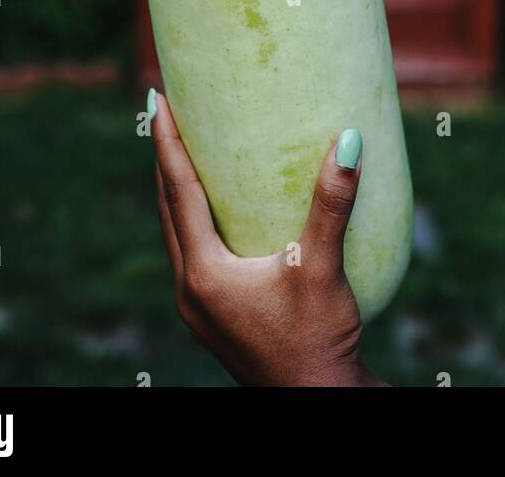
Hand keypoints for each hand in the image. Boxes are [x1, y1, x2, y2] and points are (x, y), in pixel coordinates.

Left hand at [151, 91, 387, 386]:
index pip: (177, 190)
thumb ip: (332, 204)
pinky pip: (189, 253)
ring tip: (181, 151)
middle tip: (164, 112)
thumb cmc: (319, 341)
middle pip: (166, 208)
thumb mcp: (323, 268)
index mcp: (205, 273)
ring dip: (174, 190)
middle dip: (164, 158)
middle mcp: (190, 289)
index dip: (166, 141)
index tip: (156, 99)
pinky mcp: (213, 318)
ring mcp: (198, 308)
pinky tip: (211, 210)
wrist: (317, 404)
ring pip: (174, 233)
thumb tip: (348, 141)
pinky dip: (190, 219)